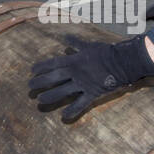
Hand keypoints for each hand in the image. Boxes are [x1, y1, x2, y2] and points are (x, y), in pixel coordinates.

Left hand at [29, 34, 153, 122]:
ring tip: (40, 100)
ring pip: (63, 91)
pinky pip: (81, 104)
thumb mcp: (89, 46)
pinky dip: (72, 110)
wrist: (123, 62)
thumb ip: (75, 42)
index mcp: (74, 60)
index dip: (41, 67)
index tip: (32, 71)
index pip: (53, 63)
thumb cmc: (106, 52)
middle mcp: (76, 72)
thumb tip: (65, 37)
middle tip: (30, 86)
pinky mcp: (93, 93)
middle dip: (40, 82)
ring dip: (50, 96)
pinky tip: (63, 116)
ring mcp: (83, 84)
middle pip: (54, 78)